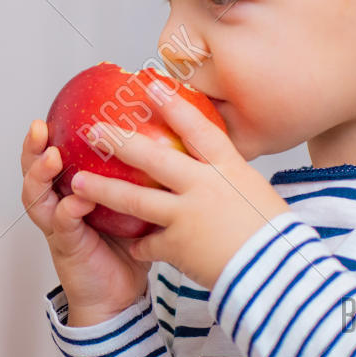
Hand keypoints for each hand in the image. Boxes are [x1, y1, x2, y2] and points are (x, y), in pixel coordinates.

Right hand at [19, 119, 150, 325]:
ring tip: (52, 158)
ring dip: (40, 176)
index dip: (46, 137)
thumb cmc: (128, 250)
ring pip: (36, 197)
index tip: (51, 112)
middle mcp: (58, 207)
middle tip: (40, 127)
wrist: (120, 297)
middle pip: (33, 172)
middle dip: (32, 149)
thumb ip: (136, 180)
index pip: (52, 159)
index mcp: (71, 193)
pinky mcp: (67, 247)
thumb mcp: (132, 208)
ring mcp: (58, 228)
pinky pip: (62, 225)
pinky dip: (68, 210)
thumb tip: (171, 140)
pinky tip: (77, 201)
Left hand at [69, 84, 290, 290]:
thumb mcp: (257, 192)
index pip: (198, 129)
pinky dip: (141, 245)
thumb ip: (231, 179)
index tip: (151, 84)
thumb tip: (218, 170)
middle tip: (96, 130)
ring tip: (78, 183)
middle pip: (154, 157)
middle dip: (121, 141)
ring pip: (135, 198)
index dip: (174, 106)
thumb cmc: (275, 234)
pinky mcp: (178, 246)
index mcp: (229, 169)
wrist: (277, 271)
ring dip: (103, 190)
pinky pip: (149, 244)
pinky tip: (134, 246)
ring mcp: (188, 214)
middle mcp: (204, 185)